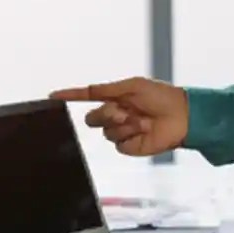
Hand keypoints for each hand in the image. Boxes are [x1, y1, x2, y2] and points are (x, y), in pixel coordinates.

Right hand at [49, 77, 188, 156]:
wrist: (181, 116)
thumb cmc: (161, 96)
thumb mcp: (132, 86)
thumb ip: (107, 89)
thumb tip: (87, 89)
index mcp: (115, 98)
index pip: (87, 97)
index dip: (70, 96)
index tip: (52, 96)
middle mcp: (116, 115)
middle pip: (92, 119)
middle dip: (104, 114)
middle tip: (122, 110)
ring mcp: (122, 132)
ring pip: (105, 131)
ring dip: (122, 124)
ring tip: (141, 120)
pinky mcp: (130, 146)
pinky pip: (118, 143)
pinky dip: (130, 135)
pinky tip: (144, 131)